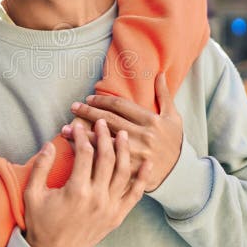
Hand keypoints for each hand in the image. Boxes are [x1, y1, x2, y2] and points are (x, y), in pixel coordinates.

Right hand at [23, 119, 150, 246]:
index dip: (82, 135)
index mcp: (76, 190)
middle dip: (104, 136)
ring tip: (122, 134)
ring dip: (124, 151)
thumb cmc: (40, 223)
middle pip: (107, 158)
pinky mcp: (117, 217)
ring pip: (123, 172)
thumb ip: (41, 167)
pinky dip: (142, 178)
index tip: (78, 125)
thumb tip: (50, 143)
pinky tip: (147, 163)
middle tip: (102, 123)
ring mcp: (110, 208)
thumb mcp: (32, 194)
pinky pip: (135, 195)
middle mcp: (97, 198)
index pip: (85, 153)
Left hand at [63, 73, 182, 192]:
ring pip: (105, 142)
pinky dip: (91, 156)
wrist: (181, 172)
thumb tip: (159, 73)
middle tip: (73, 107)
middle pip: (109, 121)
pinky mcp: (132, 170)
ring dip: (83, 135)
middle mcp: (143, 136)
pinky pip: (107, 162)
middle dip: (88, 113)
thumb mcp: (174, 117)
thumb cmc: (174, 142)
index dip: (102, 101)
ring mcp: (137, 154)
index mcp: (151, 120)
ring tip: (65, 129)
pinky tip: (76, 152)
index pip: (121, 106)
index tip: (88, 99)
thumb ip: (164, 95)